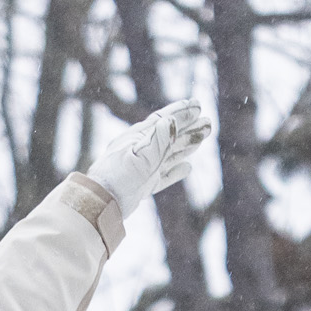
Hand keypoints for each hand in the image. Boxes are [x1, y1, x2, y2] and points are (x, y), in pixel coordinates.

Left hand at [86, 100, 212, 220]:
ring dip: (186, 145)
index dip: (181, 113)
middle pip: (170, 136)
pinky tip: (187, 167)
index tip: (198, 106)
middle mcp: (141, 150)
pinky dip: (175, 171)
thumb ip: (156, 141)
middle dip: (190, 128)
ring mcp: (142, 168)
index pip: (164, 121)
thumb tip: (171, 121)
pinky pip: (163, 175)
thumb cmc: (116, 178)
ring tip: (202, 138)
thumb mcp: (138, 157)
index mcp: (139, 138)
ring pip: (169, 154)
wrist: (101, 204)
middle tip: (209, 123)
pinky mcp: (143, 185)